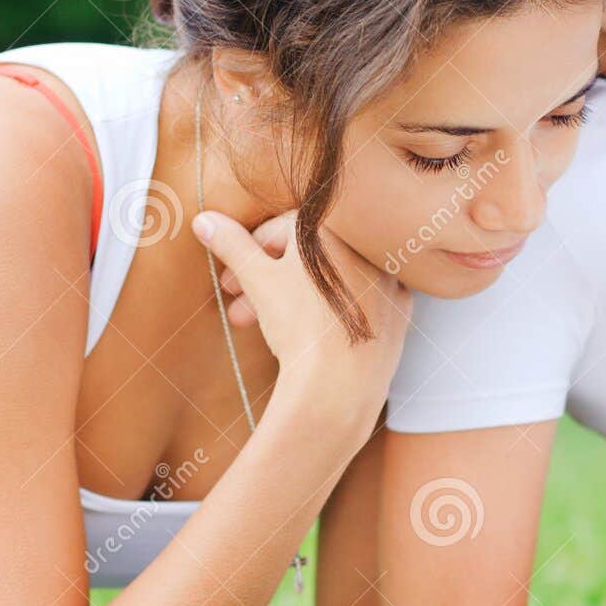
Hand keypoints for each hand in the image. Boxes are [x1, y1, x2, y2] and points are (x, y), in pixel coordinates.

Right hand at [193, 209, 410, 423]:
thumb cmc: (299, 325)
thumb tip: (205, 219)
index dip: (248, 254)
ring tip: (260, 327)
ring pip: (332, 279)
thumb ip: (232, 245)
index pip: (281, 229)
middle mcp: (369, 245)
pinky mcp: (400, 311)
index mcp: (337, 225)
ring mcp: (390, 278)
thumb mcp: (258, 279)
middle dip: (266, 280)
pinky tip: (310, 334)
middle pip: (307, 256)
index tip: (230, 282)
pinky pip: (360, 302)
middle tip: (237, 307)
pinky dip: (334, 311)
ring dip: (294, 296)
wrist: (341, 385)